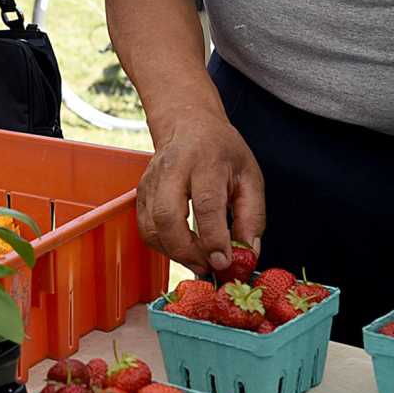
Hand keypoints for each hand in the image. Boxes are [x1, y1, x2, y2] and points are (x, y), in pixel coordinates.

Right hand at [136, 110, 264, 271]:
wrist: (189, 126)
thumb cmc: (222, 152)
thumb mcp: (250, 177)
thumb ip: (252, 217)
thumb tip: (248, 253)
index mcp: (206, 161)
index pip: (206, 205)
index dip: (214, 239)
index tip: (224, 261)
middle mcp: (173, 168)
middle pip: (169, 217)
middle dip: (187, 251)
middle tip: (208, 266)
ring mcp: (152, 180)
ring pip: (152, 227)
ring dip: (174, 253)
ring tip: (198, 260)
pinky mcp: (140, 192)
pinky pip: (146, 228)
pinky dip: (163, 246)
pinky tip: (182, 248)